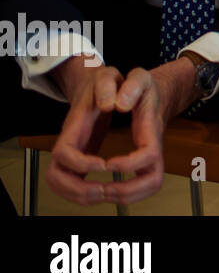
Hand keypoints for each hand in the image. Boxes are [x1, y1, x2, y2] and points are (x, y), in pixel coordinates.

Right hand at [45, 57, 119, 204]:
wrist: (96, 84)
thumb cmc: (103, 82)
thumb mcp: (109, 77)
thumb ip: (109, 86)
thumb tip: (111, 103)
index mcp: (75, 125)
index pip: (64, 152)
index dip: (80, 164)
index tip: (104, 165)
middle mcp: (69, 141)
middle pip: (55, 176)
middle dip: (77, 189)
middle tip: (104, 190)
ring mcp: (73, 150)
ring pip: (60, 183)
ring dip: (80, 195)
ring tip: (107, 194)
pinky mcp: (81, 155)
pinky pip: (73, 182)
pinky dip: (85, 192)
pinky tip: (107, 190)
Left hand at [102, 60, 197, 204]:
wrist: (154, 94)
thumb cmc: (144, 88)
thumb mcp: (138, 77)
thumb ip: (130, 86)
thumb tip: (118, 104)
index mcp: (150, 128)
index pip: (150, 154)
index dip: (129, 164)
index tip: (108, 163)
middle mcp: (152, 147)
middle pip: (153, 181)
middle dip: (127, 191)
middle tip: (102, 189)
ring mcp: (147, 157)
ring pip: (146, 188)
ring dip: (121, 197)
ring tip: (96, 193)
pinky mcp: (138, 163)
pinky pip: (136, 187)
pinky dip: (118, 195)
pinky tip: (98, 189)